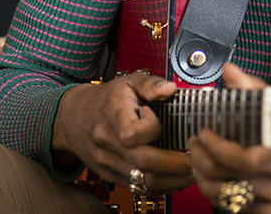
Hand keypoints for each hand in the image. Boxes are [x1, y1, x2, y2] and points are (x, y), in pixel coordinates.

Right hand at [51, 71, 192, 194]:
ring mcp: (109, 162)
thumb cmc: (105, 100)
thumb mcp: (127, 82)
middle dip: (176, 164)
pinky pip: (139, 188)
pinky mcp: (112, 176)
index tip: (160, 119)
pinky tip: (176, 177)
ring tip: (192, 170)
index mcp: (112, 116)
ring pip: (144, 181)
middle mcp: (108, 143)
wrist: (73, 119)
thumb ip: (150, 83)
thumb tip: (170, 88)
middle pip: (144, 163)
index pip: (133, 133)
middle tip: (197, 157)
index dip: (153, 128)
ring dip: (173, 179)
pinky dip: (162, 186)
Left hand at [188, 64, 270, 213]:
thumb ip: (256, 90)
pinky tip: (213, 178)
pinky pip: (235, 208)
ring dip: (204, 178)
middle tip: (194, 143)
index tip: (204, 132)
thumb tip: (231, 72)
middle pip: (224, 179)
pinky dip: (218, 193)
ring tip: (198, 160)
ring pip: (224, 197)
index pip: (238, 159)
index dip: (215, 146)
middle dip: (201, 160)